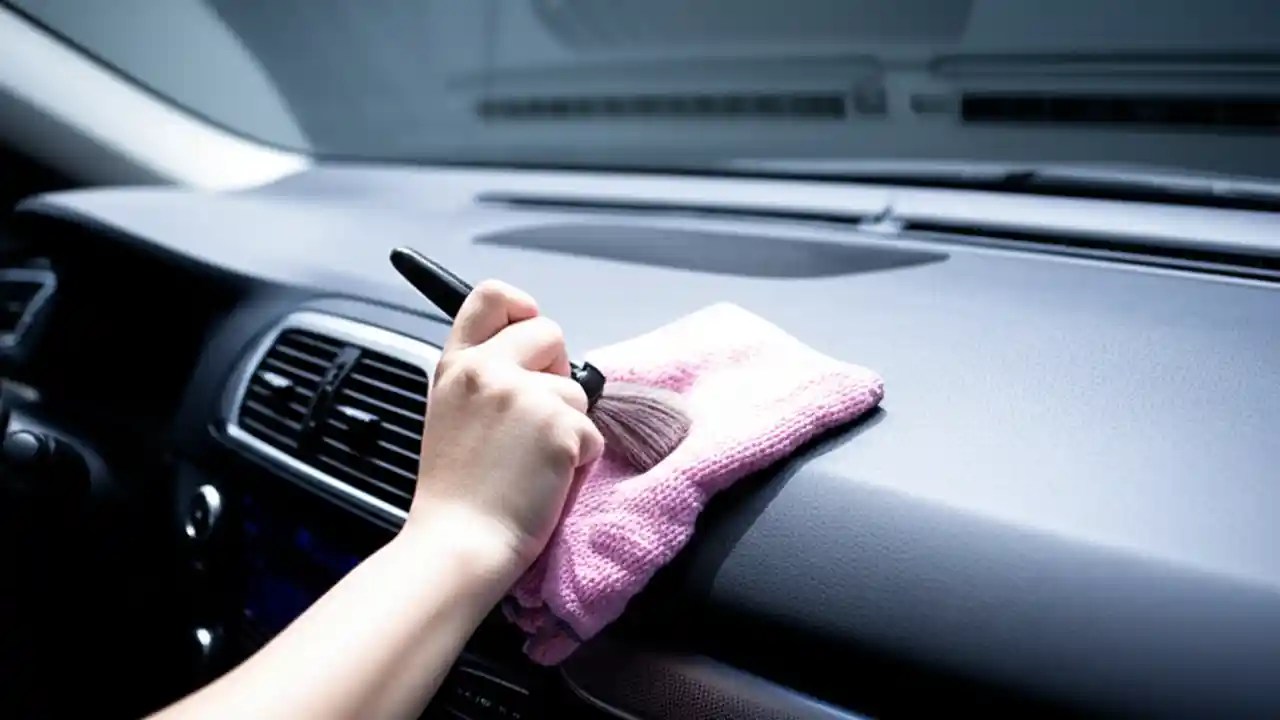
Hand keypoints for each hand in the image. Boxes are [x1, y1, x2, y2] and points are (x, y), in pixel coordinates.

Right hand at [405, 280, 603, 578]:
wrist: (459, 543)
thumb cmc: (458, 494)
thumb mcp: (451, 414)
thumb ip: (484, 379)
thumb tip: (535, 364)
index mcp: (457, 366)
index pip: (491, 297)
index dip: (520, 305)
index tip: (529, 324)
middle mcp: (487, 370)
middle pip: (549, 332)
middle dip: (556, 370)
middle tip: (540, 415)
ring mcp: (524, 395)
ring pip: (576, 390)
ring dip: (567, 425)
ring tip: (530, 462)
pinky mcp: (559, 426)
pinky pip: (592, 433)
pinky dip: (579, 459)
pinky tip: (544, 480)